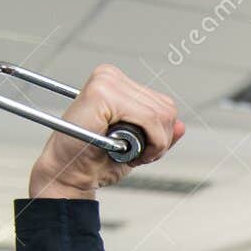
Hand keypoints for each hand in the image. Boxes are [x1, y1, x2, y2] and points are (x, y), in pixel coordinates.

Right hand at [26, 64, 184, 199]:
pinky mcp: (101, 93)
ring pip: (161, 115)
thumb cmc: (96, 161)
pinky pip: (151, 120)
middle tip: (131, 153)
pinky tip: (124, 149)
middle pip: (167, 109)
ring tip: (125, 151)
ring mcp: (106, 81)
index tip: (138, 150)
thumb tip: (181, 126)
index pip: (164, 104)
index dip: (159, 135)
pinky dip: (149, 143)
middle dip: (158, 140)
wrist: (69, 174)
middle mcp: (110, 76)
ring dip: (152, 144)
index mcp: (117, 83)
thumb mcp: (137, 147)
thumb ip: (159, 134)